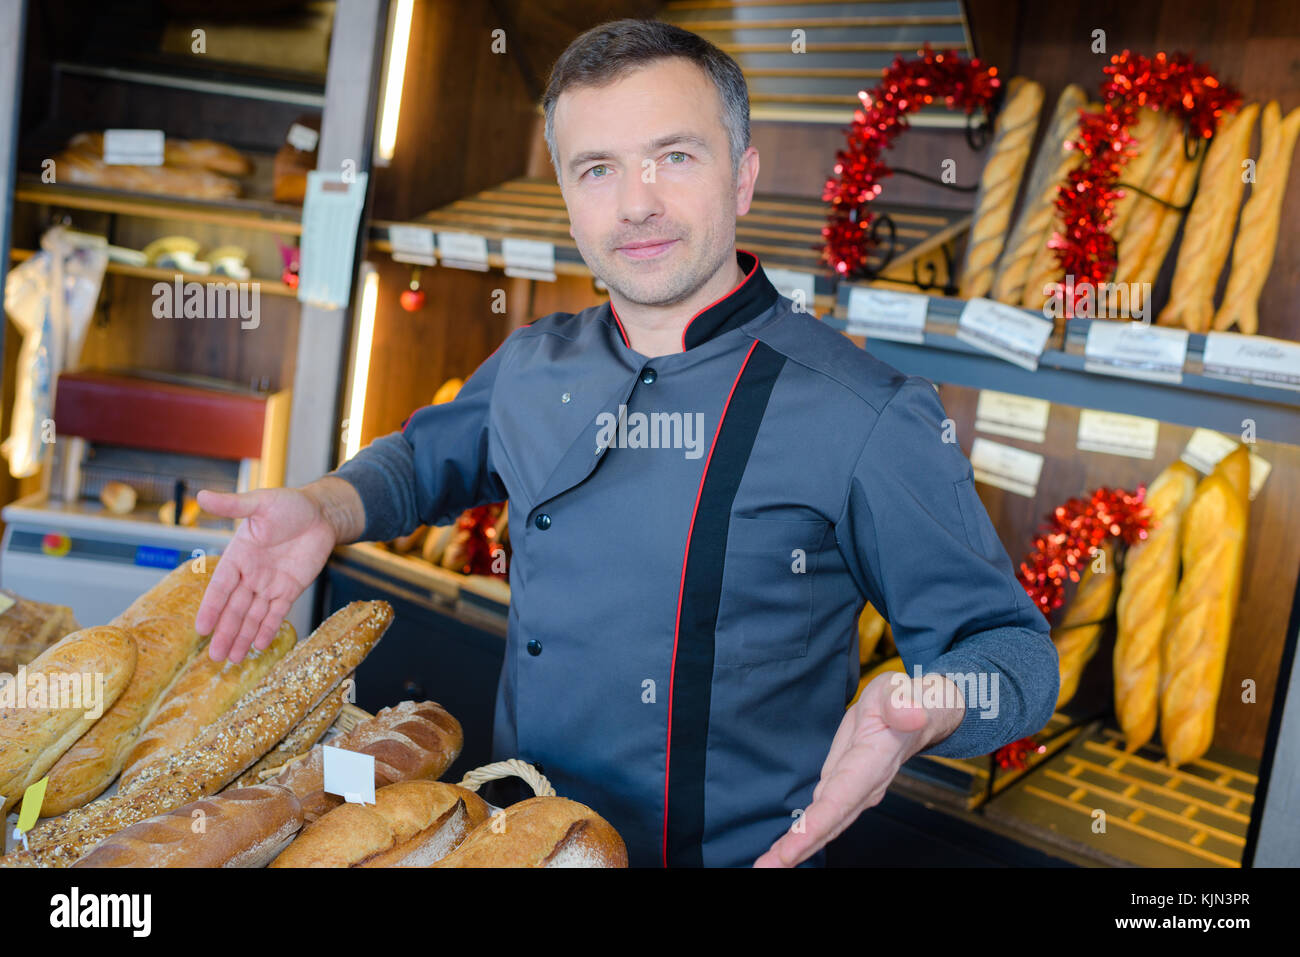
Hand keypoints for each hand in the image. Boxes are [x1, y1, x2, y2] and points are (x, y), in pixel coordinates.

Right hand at [194, 484, 349, 662]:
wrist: (321, 513)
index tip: (200, 628)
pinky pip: (277, 613)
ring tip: (231, 659)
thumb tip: (202, 495)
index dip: (211, 608)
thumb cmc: (288, 505)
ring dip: (243, 637)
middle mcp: (250, 574)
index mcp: (238, 556)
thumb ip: (233, 504)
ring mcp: (270, 584)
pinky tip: (259, 646)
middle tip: (214, 658)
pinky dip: (268, 629)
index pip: (220, 587)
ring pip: (253, 616)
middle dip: (225, 633)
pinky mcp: (290, 589)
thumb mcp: (260, 502)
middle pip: (235, 609)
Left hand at [753, 669, 964, 866]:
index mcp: (873, 762)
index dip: (815, 826)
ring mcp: (855, 791)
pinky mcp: (845, 789)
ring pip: (825, 825)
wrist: (920, 712)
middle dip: (797, 849)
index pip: (841, 800)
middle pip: (829, 823)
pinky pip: (823, 817)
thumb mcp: (903, 691)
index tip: (789, 850)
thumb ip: (904, 703)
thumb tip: (910, 713)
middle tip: (764, 867)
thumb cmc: (907, 700)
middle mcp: (865, 786)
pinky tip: (785, 849)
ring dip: (796, 847)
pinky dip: (803, 835)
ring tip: (767, 865)